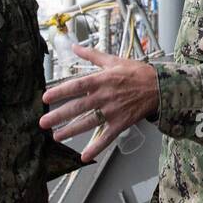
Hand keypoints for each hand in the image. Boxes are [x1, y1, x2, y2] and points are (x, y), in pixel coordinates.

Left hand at [39, 43, 159, 162]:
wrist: (159, 87)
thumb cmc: (136, 73)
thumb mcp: (114, 60)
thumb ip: (92, 55)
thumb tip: (74, 46)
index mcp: (102, 80)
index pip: (77, 86)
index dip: (61, 91)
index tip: (46, 97)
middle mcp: (105, 96)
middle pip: (79, 107)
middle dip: (59, 115)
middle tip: (43, 122)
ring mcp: (113, 111)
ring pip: (89, 123)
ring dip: (71, 131)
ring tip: (56, 136)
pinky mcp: (121, 123)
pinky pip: (107, 137)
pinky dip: (96, 148)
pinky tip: (84, 156)